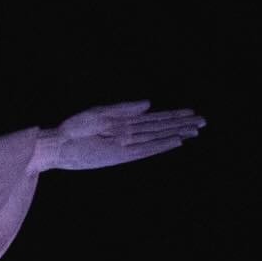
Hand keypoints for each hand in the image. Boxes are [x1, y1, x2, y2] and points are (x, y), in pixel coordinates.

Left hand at [32, 102, 203, 172]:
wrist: (57, 143)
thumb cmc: (74, 128)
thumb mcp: (99, 112)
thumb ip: (125, 108)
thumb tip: (150, 103)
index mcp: (124, 123)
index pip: (155, 119)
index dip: (174, 116)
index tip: (192, 112)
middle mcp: (128, 134)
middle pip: (161, 128)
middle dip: (182, 124)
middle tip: (204, 122)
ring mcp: (125, 145)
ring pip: (157, 138)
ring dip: (176, 133)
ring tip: (196, 130)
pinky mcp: (119, 156)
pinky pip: (144, 150)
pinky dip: (159, 146)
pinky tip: (175, 142)